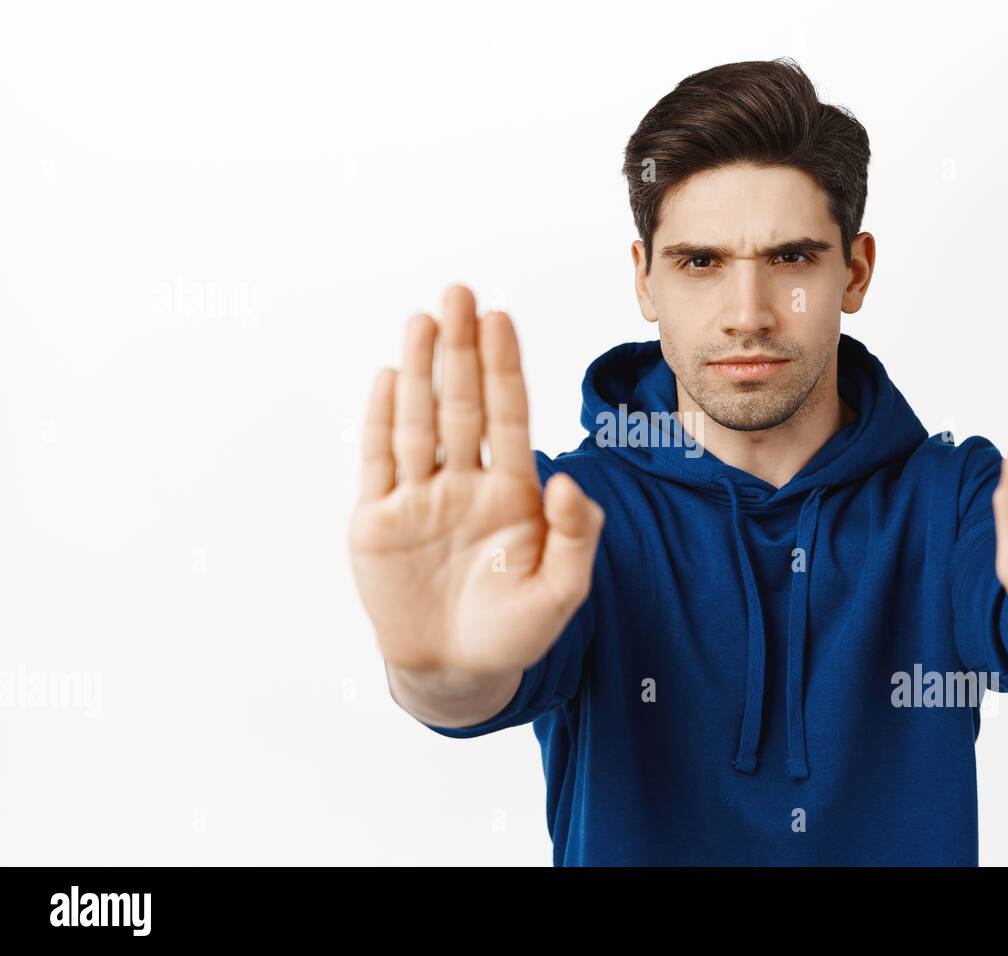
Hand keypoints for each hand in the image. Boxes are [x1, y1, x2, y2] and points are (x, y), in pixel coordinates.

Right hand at [347, 285, 604, 676]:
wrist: (455, 670)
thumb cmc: (514, 631)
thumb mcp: (561, 591)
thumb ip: (574, 536)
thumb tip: (567, 480)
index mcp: (512, 493)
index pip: (508, 417)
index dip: (503, 369)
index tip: (500, 319)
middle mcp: (464, 483)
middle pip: (462, 405)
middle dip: (461, 351)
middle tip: (459, 293)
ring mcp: (419, 499)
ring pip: (419, 422)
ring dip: (422, 372)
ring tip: (424, 320)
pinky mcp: (378, 522)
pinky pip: (380, 462)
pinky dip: (383, 420)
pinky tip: (391, 377)